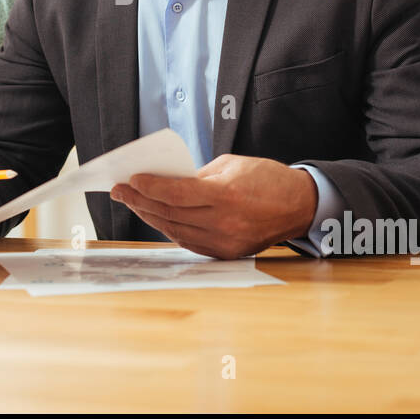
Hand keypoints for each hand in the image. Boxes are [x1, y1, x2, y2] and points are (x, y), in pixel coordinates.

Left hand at [110, 154, 317, 258]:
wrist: (300, 206)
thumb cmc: (267, 179)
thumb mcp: (232, 165)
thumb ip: (198, 176)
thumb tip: (167, 183)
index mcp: (226, 196)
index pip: (176, 194)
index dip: (149, 187)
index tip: (130, 180)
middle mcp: (224, 223)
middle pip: (170, 214)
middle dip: (140, 201)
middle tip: (120, 191)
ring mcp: (225, 242)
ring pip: (176, 231)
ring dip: (150, 217)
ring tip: (133, 203)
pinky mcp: (227, 253)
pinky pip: (189, 242)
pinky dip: (170, 229)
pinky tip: (156, 218)